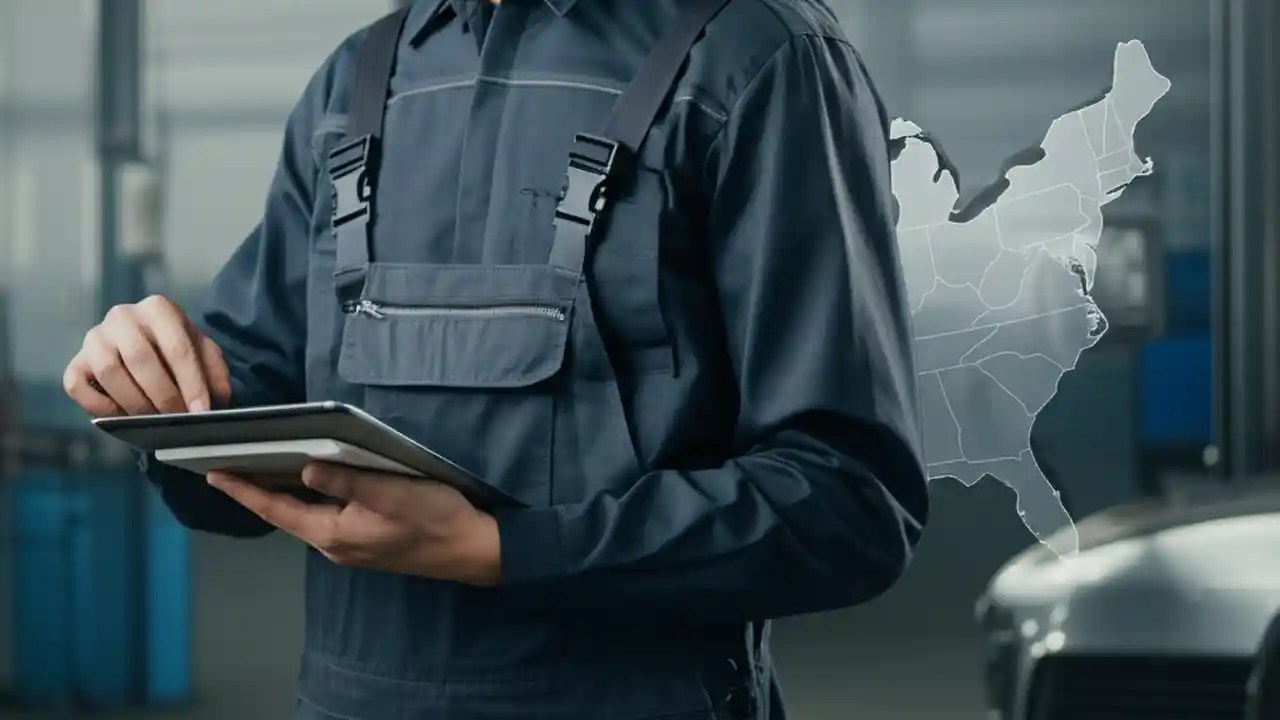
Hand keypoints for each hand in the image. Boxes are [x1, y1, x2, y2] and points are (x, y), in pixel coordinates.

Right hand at [64, 295, 230, 416]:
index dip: (191, 383)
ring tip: (154, 420)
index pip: (177, 347)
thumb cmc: (176, 348)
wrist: (144, 342)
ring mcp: (94, 337)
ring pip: (110, 372)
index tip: (201, 411)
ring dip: (134, 403)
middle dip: (163, 395)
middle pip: (141, 359)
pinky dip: (100, 406)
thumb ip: (214, 373)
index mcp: (158, 308)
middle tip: (177, 419)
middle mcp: (122, 316)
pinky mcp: (76, 361)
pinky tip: (123, 416)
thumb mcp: (203, 353)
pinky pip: (77, 386)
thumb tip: (215, 401)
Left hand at [207, 462, 501, 586]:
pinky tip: (311, 479)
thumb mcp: (390, 493)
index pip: (277, 509)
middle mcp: (335, 543)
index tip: (213, 474)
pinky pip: (327, 516)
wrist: (473, 549)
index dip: (244, 490)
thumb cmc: (434, 518)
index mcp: (333, 534)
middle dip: (258, 489)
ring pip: (307, 515)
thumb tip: (304, 470)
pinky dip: (310, 497)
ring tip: (261, 465)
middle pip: (287, 513)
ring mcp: (352, 544)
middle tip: (229, 462)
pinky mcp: (368, 539)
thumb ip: (346, 481)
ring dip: (283, 492)